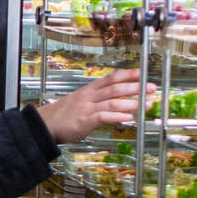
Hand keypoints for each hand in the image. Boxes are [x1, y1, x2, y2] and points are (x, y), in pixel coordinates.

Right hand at [34, 69, 150, 143]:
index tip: (143, 73)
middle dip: (135, 87)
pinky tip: (128, 118)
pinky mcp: (85, 120)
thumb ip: (99, 100)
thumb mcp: (82, 101)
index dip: (128, 74)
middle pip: (116, 88)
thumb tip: (118, 101)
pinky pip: (103, 116)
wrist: (44, 124)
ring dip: (131, 102)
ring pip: (112, 101)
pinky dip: (117, 116)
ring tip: (145, 104)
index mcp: (90, 89)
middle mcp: (90, 96)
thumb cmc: (64, 114)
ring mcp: (87, 107)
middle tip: (151, 88)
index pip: (112, 77)